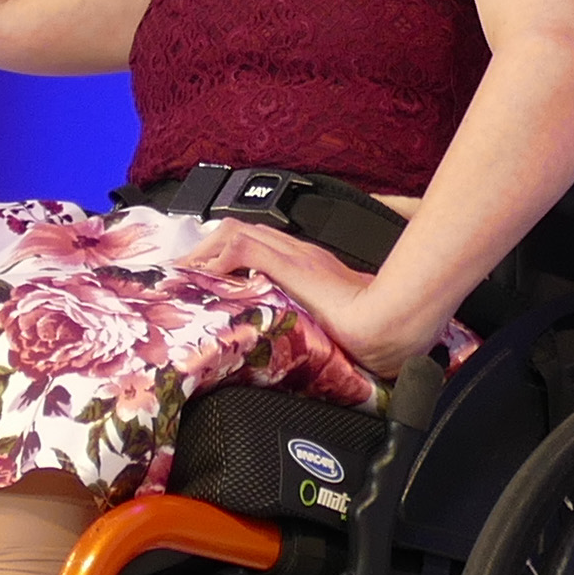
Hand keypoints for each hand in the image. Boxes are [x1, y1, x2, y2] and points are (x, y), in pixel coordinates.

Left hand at [185, 220, 436, 379]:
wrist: (389, 327)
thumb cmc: (373, 329)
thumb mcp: (338, 325)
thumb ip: (323, 323)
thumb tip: (317, 342)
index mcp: (311, 265)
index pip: (261, 245)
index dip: (228, 253)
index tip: (205, 274)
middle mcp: (302, 254)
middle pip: (245, 232)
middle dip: (208, 248)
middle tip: (184, 270)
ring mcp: (297, 257)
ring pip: (239, 233)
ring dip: (206, 250)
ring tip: (184, 270)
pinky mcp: (292, 264)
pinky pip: (245, 247)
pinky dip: (219, 256)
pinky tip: (202, 273)